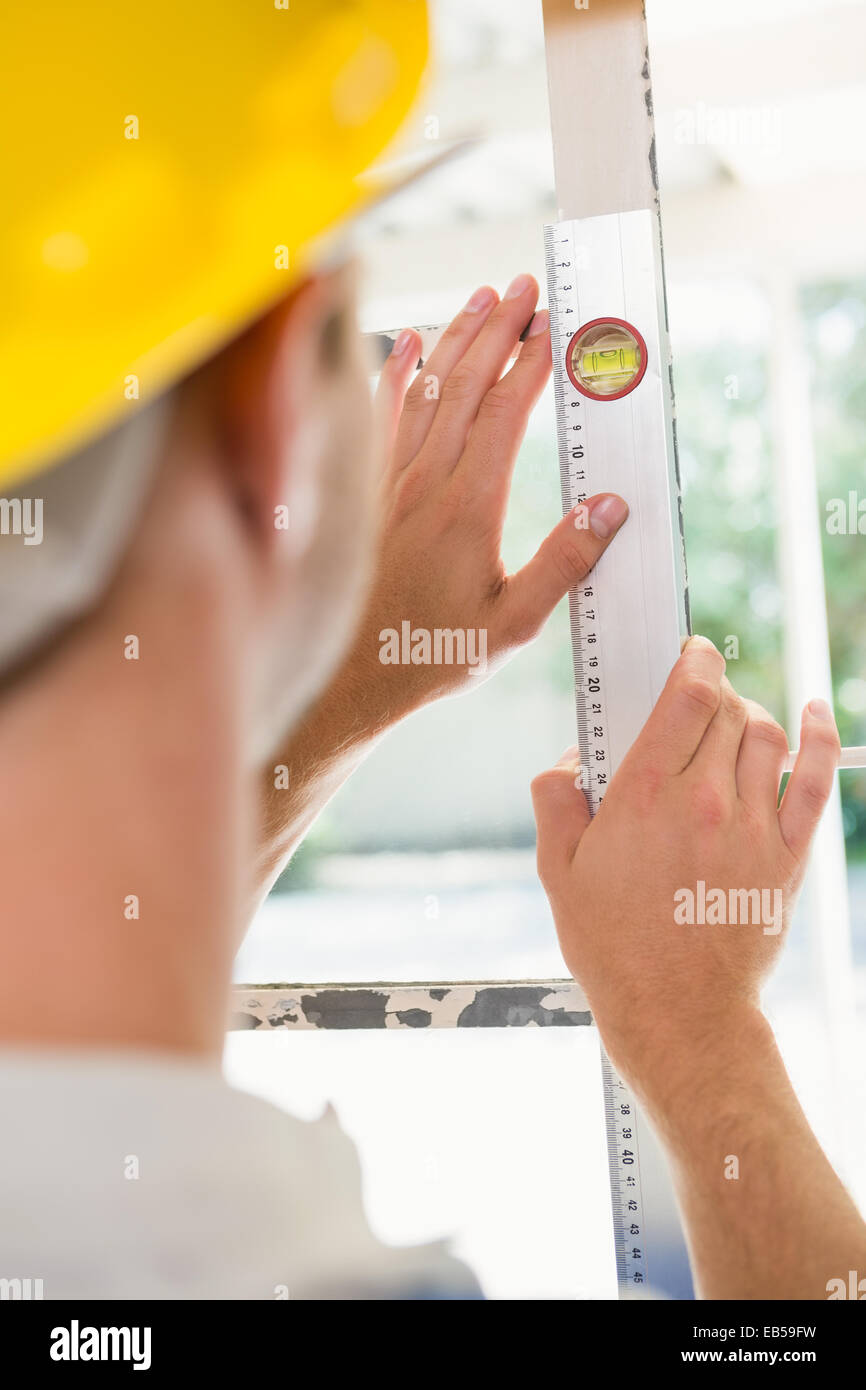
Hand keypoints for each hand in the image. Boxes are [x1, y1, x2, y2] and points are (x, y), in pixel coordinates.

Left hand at [329, 275, 627, 734]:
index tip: (554, 326)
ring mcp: (391, 483)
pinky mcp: (369, 492)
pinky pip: (380, 418)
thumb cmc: (433, 653)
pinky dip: (394, 374)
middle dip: (497, 328)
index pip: (504, 414)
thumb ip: (564, 564)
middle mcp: (426, 483)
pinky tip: (406, 342)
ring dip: (454, 339)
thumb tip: (609, 507)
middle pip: (465, 385)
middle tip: (523, 285)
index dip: (531, 364)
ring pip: (424, 391)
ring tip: (481, 296)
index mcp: (468, 509)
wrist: (352, 676)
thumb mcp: (515, 624)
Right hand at [531, 635, 840, 1109]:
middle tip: (697, 704)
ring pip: (767, 735)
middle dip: (713, 692)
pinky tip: (815, 712)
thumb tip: (568, 761)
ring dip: (750, 715)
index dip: (693, 661)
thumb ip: (554, 801)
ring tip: (731, 725)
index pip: (686, 695)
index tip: (689, 655)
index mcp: (645, 796)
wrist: (677, 1013)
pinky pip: (816, 778)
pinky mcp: (786, 855)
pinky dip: (820, 736)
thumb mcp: (556, 871)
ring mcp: (752, 826)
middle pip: (727, 708)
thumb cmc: (613, 946)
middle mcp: (704, 800)